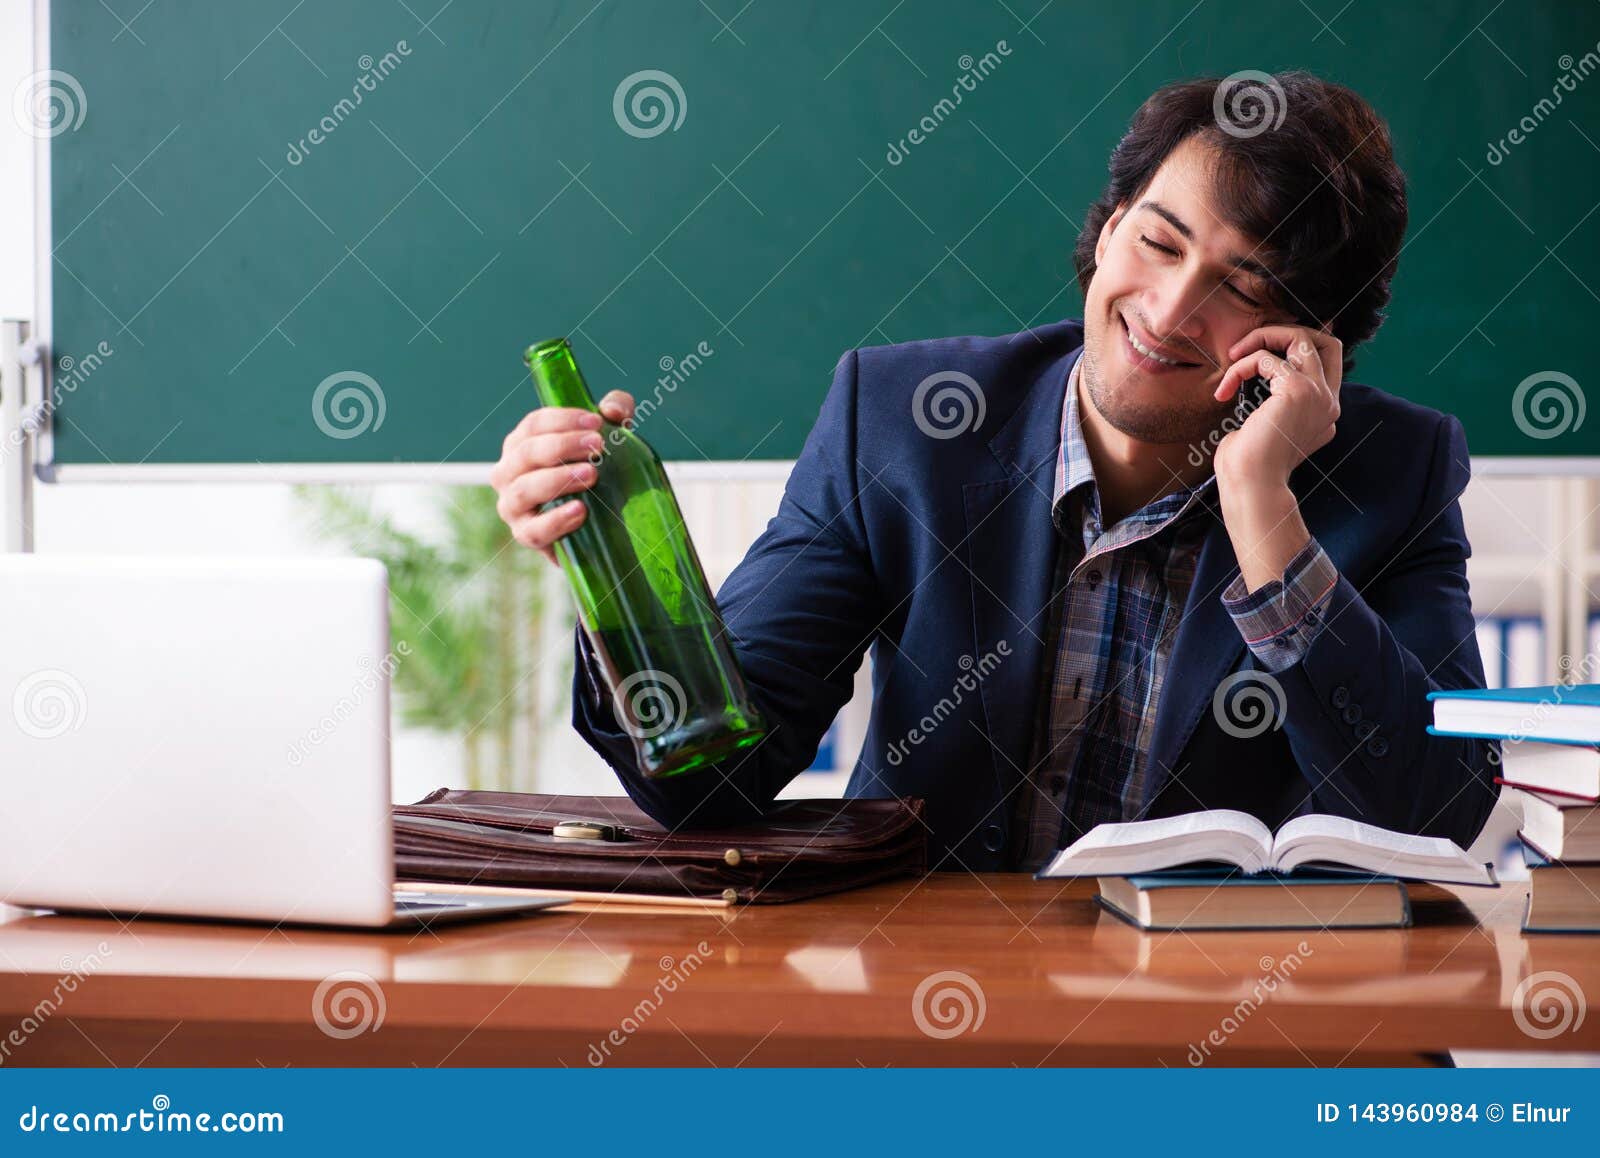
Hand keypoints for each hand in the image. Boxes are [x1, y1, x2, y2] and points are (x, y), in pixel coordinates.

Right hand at [490, 390, 636, 563]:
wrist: (597, 523)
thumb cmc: (595, 470)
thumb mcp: (608, 437)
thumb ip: (615, 411)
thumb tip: (614, 411)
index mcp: (522, 444)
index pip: (533, 425)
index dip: (563, 419)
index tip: (596, 422)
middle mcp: (509, 472)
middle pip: (526, 452)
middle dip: (563, 445)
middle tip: (598, 445)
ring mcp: (512, 505)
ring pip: (524, 489)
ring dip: (558, 479)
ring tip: (591, 474)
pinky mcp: (524, 534)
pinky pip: (533, 530)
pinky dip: (556, 520)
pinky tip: (580, 510)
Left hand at [1211, 326, 1341, 490]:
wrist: (1250, 487)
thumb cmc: (1247, 465)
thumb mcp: (1265, 427)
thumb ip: (1273, 403)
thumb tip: (1261, 378)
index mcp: (1324, 411)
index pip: (1324, 362)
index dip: (1291, 349)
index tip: (1254, 357)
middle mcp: (1329, 402)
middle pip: (1324, 341)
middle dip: (1286, 333)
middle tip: (1248, 347)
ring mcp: (1319, 395)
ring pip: (1300, 338)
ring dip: (1262, 338)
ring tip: (1233, 356)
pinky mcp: (1299, 391)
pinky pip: (1267, 358)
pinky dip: (1241, 367)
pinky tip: (1224, 390)